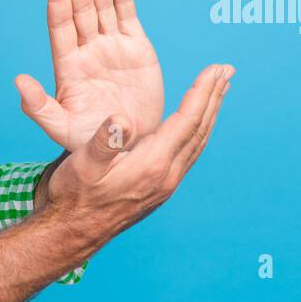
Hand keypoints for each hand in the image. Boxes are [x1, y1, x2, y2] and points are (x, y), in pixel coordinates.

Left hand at [15, 0, 164, 152]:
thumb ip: (39, 107)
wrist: (128, 149)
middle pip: (79, 10)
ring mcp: (111, 48)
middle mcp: (87, 51)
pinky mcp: (137, 50)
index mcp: (67, 66)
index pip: (60, 26)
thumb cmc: (90, 144)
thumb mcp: (62, 129)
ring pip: (102, 8)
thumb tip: (18, 82)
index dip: (58, 0)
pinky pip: (128, 19)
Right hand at [44, 63, 233, 247]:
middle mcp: (166, 175)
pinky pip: (189, 153)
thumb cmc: (73, 196)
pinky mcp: (160, 188)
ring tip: (219, 91)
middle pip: (199, 129)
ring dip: (210, 113)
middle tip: (228, 70)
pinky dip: (197, 131)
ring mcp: (166, 184)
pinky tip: (196, 124)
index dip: (202, 92)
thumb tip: (121, 119)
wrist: (72, 233)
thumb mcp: (81, 166)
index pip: (186, 121)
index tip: (215, 69)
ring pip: (197, 142)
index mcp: (151, 164)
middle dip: (214, 97)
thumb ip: (103, 142)